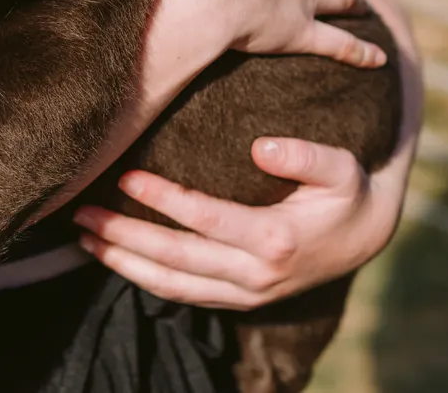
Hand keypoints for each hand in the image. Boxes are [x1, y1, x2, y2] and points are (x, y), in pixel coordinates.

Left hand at [73, 136, 404, 309]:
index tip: (127, 176)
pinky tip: (113, 258)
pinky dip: (144, 279)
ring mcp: (245, 294)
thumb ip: (307, 156)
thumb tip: (262, 147)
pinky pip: (182, 295)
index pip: (205, 219)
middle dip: (123, 236)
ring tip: (83, 238)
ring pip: (172, 285)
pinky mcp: (238, 300)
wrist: (366, 238)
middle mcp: (256, 275)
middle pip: (176, 258)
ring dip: (123, 263)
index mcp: (275, 240)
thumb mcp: (341, 169)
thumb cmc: (345, 192)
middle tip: (81, 213)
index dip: (163, 199)